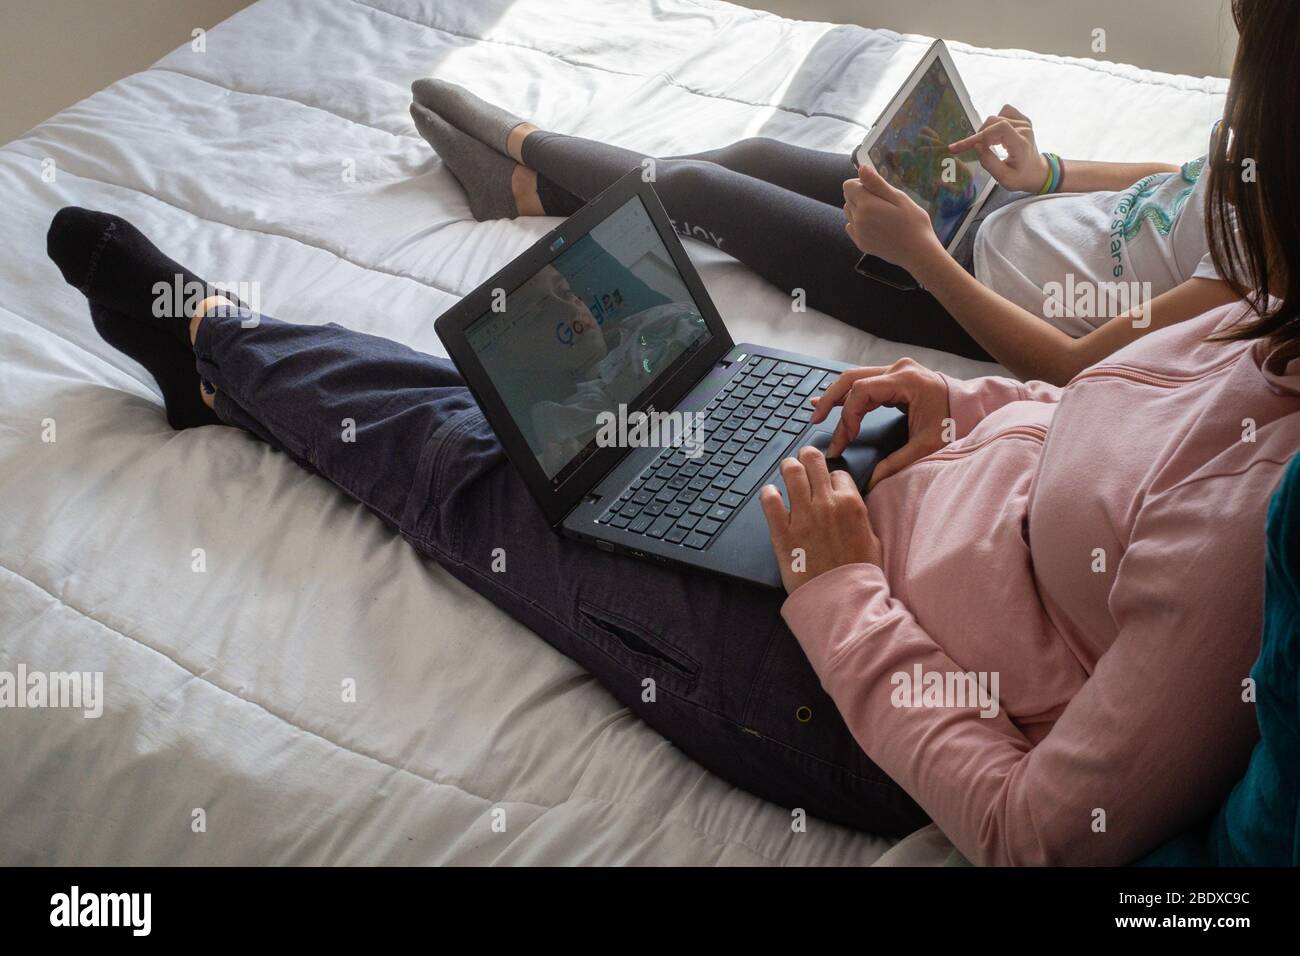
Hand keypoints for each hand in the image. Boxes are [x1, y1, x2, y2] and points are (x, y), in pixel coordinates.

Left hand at [760, 446, 882, 593]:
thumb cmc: (858, 574)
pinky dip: (768, 493)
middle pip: (813, 461)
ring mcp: (803, 516)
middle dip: (807, 457)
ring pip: (791, 472)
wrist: (842, 599)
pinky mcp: (782, 532)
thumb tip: (851, 505)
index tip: (827, 484)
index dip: (831, 478)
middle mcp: (827, 504)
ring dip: (788, 467)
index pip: (838, 473)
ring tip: (786, 470)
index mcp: (851, 504)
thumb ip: (859, 516)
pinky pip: (770, 500)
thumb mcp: (871, 539)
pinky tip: (771, 495)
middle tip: (802, 460)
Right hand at [811, 358, 951, 488]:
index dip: (848, 416)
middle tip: (816, 420)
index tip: (845, 440)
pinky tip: (830, 400)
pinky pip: (865, 383)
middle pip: (852, 379)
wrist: (972, 407)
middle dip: (831, 400)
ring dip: (836, 396)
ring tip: (817, 412)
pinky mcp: (896, 377)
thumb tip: (874, 480)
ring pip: (855, 378)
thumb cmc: (955, 422)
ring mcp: (897, 371)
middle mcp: (899, 370)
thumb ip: (898, 462)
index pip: (862, 392)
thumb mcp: (928, 446)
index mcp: (907, 381)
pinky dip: (848, 394)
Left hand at [842, 165, 943, 274]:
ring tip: (880, 213)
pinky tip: (876, 225)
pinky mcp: (861, 244)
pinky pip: (851, 227)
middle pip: (848, 198)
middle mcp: (857, 220)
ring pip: (848, 212)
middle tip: (883, 201)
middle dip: (861, 194)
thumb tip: (861, 167)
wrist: (918, 253)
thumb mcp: (899, 198)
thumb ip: (877, 183)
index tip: (877, 188)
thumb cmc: (914, 222)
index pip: (848, 186)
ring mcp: (857, 234)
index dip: (861, 182)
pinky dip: (859, 223)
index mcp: (866, 205)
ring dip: (859, 208)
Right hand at [948, 105, 1050, 193]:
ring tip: (988, 145)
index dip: (977, 136)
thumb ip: (989, 162)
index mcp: (1021, 144)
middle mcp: (1024, 129)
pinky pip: (1004, 112)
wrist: (1036, 172)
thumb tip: (976, 146)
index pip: (998, 129)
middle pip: (994, 122)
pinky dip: (995, 122)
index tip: (959, 147)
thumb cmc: (1020, 177)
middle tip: (976, 150)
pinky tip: (996, 134)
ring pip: (996, 118)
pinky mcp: (1023, 120)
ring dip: (986, 131)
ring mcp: (1025, 123)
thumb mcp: (1004, 178)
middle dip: (979, 136)